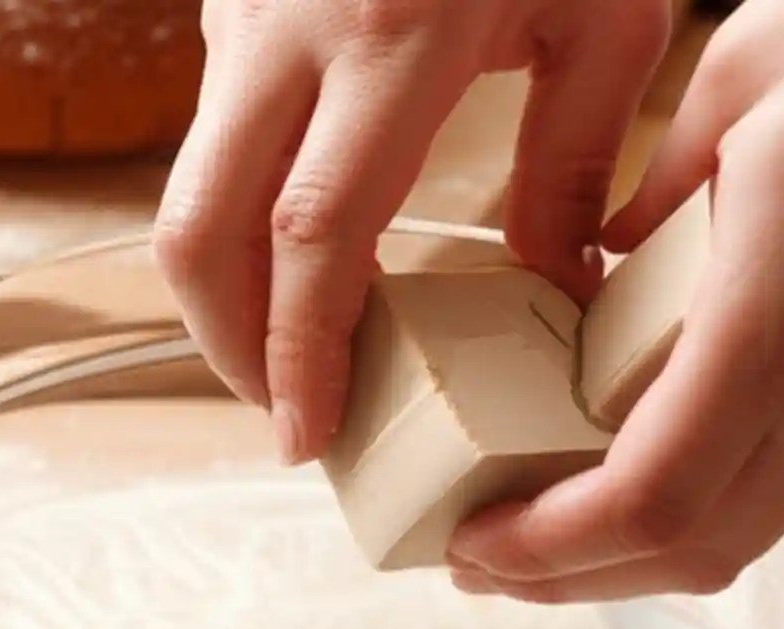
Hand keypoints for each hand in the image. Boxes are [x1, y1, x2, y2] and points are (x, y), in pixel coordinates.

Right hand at [154, 0, 671, 462]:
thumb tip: (547, 284)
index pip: (314, 231)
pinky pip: (211, 151)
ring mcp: (240, 25)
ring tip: (287, 358)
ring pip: (185, 196)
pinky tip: (294, 264)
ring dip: (224, 296)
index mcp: (395, 39)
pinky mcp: (228, 21)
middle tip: (281, 414)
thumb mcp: (599, 20)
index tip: (307, 432)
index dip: (300, 349)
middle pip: (198, 232)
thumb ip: (567, 163)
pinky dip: (238, 230)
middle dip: (225, 346)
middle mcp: (288, 37)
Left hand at [449, 0, 783, 601]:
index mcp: (777, 314)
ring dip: (625, 558)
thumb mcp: (729, 93)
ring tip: (534, 536)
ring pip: (740, 535)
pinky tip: (619, 477)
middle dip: (572, 577)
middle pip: (694, 550)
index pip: (653, 495)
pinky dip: (682, 512)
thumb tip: (595, 268)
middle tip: (478, 560)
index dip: (550, 544)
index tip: (472, 542)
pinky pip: (772, 487)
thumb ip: (646, 200)